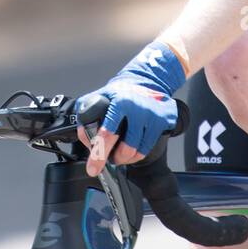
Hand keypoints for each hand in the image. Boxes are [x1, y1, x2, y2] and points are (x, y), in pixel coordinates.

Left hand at [77, 41, 186, 175]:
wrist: (149, 80)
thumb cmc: (121, 93)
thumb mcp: (99, 96)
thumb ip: (86, 115)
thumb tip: (85, 139)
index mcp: (119, 102)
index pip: (108, 133)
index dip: (99, 154)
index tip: (93, 168)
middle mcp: (137, 109)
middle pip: (125, 149)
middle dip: (114, 158)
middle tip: (108, 158)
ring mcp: (152, 116)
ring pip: (137, 152)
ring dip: (125, 158)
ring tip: (120, 152)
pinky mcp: (162, 122)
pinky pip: (147, 149)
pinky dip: (137, 154)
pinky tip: (132, 148)